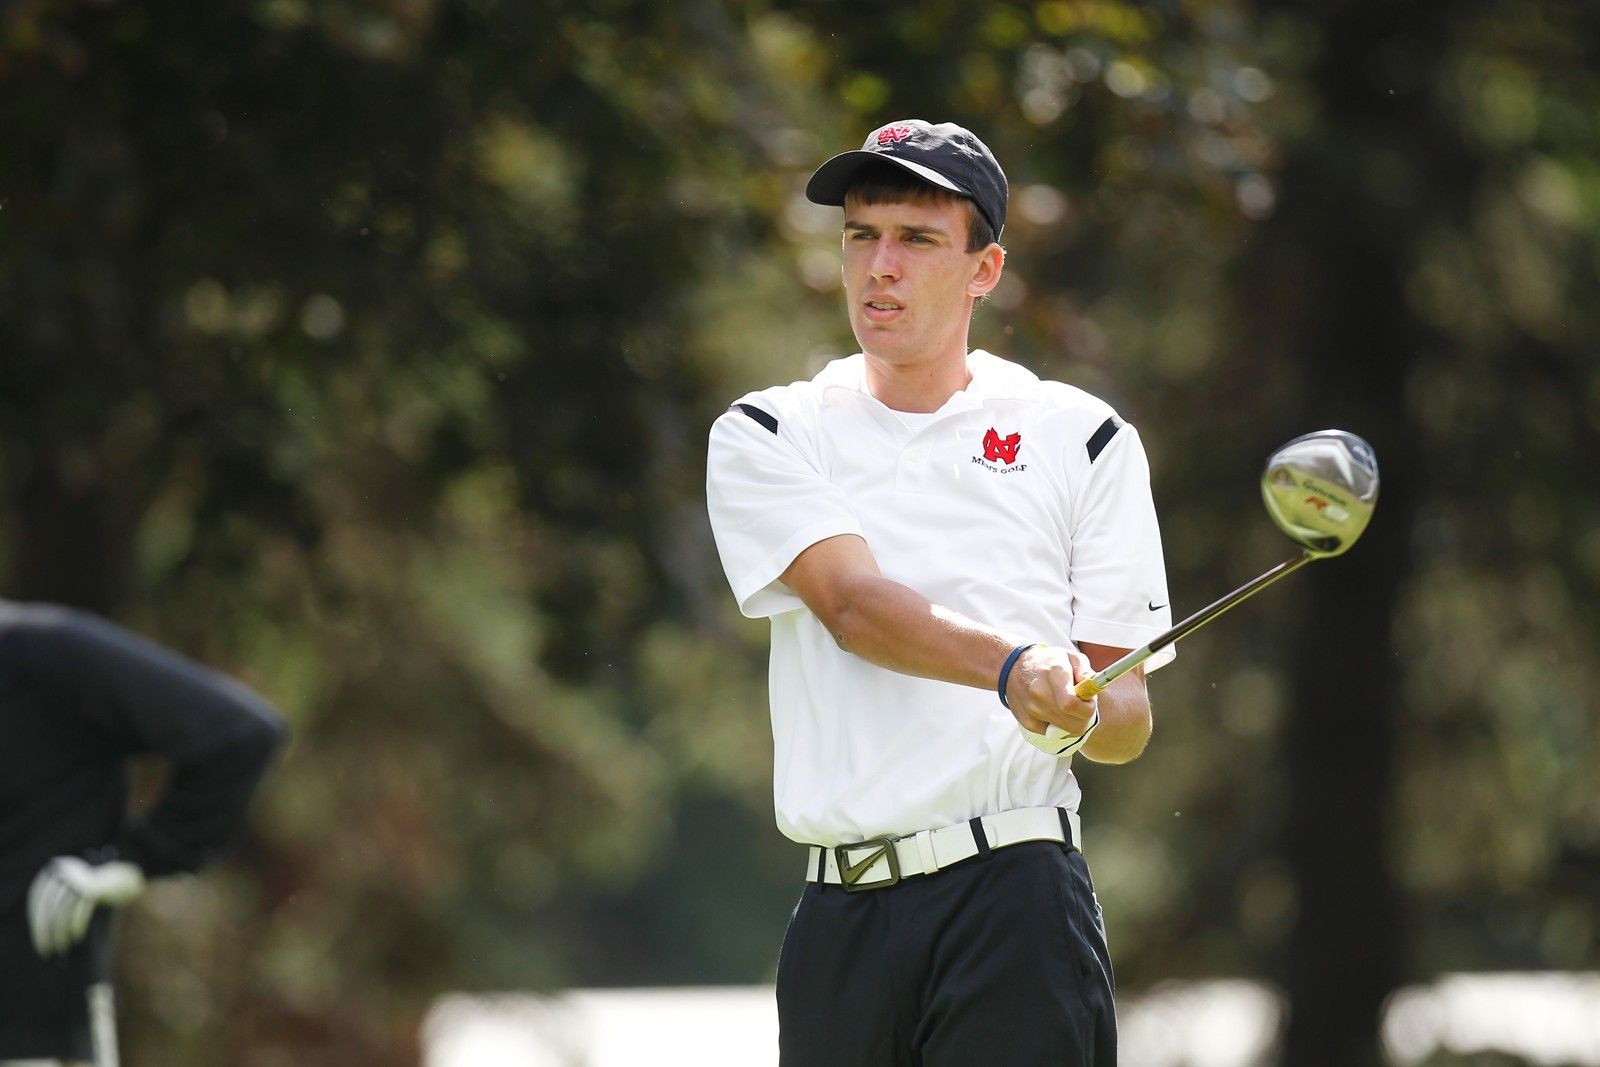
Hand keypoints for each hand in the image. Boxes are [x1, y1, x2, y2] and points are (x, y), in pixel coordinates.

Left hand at [27, 856, 146, 957]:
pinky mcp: (92, 886)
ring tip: (63, 947)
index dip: (37, 924)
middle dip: (46, 931)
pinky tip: (77, 936)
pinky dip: (77, 924)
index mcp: (53, 871)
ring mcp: (78, 877)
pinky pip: (80, 909)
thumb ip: (53, 907)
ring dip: (61, 932)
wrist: (121, 879)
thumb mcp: (68, 896)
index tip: (39, 944)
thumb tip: (40, 934)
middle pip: (50, 906)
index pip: (38, 901)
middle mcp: (63, 871)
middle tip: (47, 951)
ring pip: (64, 909)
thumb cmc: (91, 893)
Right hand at [1005, 644, 1099, 757]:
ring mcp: (1031, 709)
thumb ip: (1086, 671)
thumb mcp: (1070, 657)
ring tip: (1066, 706)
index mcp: (1053, 674)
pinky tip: (1053, 711)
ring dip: (1071, 722)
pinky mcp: (1026, 722)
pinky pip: (1052, 733)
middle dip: (1084, 718)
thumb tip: (1094, 687)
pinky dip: (1057, 726)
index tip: (1089, 702)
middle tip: (1081, 706)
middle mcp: (1039, 692)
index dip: (1087, 708)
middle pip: (1073, 723)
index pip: (1071, 704)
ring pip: (1065, 731)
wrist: (1013, 667)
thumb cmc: (1047, 662)